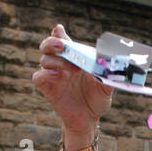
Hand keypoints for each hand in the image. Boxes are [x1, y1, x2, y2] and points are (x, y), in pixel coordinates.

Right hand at [33, 24, 114, 139]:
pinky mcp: (48, 88)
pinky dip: (44, 74)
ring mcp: (54, 76)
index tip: (60, 30)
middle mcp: (61, 64)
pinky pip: (38, 77)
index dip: (58, 33)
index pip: (63, 41)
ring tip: (70, 69)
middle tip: (63, 46)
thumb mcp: (106, 87)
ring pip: (44, 59)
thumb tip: (113, 65)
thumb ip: (108, 75)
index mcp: (74, 59)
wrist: (90, 120)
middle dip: (52, 42)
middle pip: (48, 46)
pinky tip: (56, 76)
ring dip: (56, 60)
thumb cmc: (97, 100)